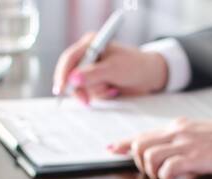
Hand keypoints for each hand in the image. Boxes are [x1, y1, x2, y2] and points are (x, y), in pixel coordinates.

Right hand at [52, 34, 168, 104]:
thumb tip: (72, 78)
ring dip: (97, 91)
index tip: (61, 89)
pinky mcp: (96, 83)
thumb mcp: (114, 69)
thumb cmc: (135, 66)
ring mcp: (91, 71)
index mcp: (90, 44)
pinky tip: (114, 90)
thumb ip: (93, 74)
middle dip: (80, 89)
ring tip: (112, 87)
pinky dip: (101, 95)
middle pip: (71, 75)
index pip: (69, 58)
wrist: (150, 77)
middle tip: (86, 101)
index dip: (63, 74)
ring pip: (81, 87)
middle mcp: (88, 56)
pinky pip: (90, 94)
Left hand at [110, 117, 211, 178]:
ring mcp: (183, 144)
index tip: (111, 148)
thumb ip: (178, 143)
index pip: (143, 134)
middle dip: (139, 162)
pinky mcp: (193, 157)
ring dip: (153, 171)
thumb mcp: (196, 135)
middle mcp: (176, 133)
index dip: (124, 143)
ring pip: (149, 157)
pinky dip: (167, 176)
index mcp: (176, 127)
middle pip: (140, 145)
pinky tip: (177, 176)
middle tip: (152, 171)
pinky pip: (167, 169)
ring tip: (167, 174)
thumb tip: (165, 158)